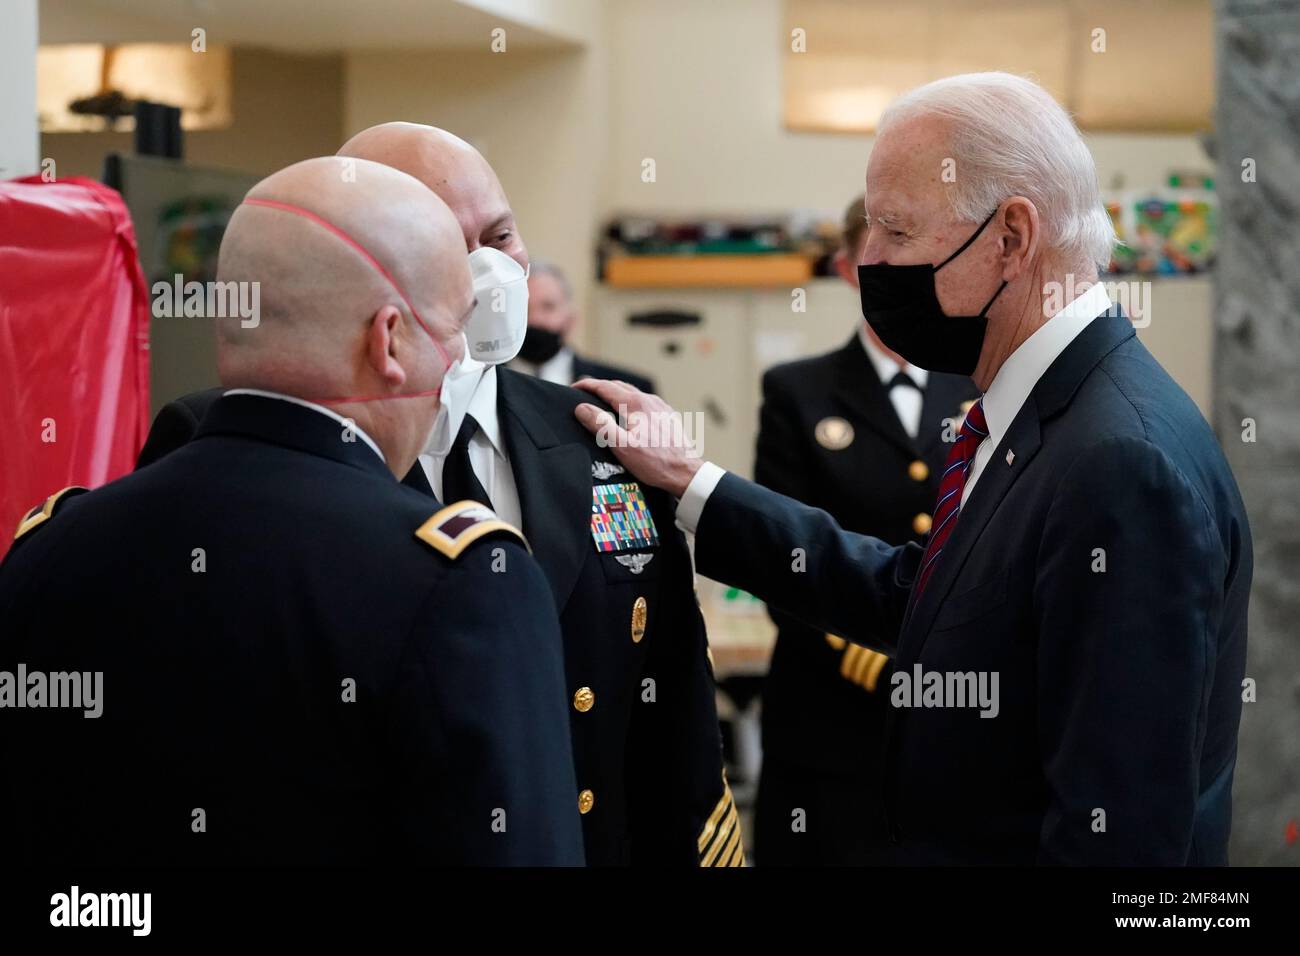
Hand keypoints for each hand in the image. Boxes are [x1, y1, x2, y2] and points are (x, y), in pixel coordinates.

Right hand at [572, 378, 702, 498]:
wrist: (686, 473)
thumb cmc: (656, 463)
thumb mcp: (622, 446)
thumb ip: (600, 425)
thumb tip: (582, 408)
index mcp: (637, 404)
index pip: (606, 386)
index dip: (587, 384)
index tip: (574, 386)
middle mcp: (650, 401)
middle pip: (619, 386)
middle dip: (600, 387)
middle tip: (584, 392)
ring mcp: (661, 407)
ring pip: (633, 393)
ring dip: (615, 393)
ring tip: (603, 401)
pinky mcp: (667, 416)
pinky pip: (645, 402)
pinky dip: (630, 402)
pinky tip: (629, 413)